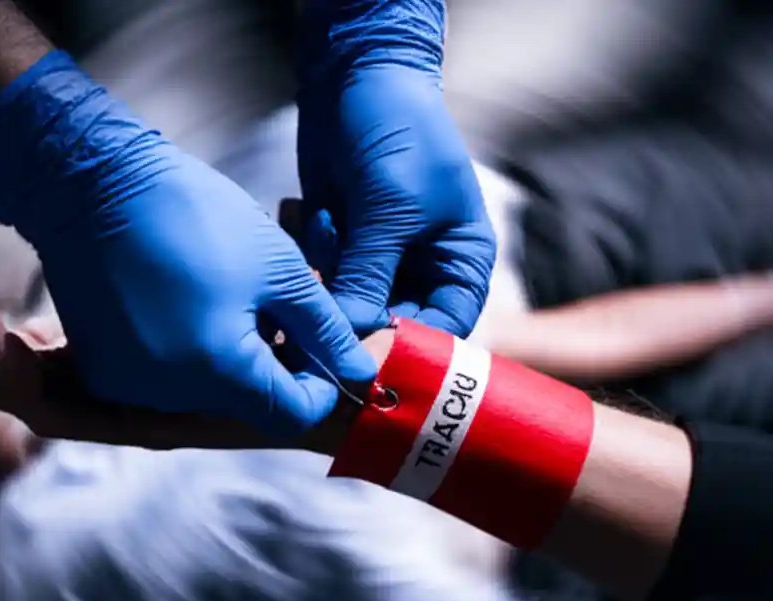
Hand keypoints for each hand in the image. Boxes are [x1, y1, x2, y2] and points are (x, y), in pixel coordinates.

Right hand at [0, 52, 373, 433]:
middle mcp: (168, 394)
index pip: (293, 413)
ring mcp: (129, 386)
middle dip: (277, 364)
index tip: (322, 341)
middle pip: (249, 403)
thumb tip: (362, 370)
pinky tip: (193, 303)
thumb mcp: (280, 269)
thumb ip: (326, 330)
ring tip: (236, 298)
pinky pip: (164, 380)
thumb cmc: (194, 216)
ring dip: (233, 359)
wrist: (94, 182)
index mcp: (219, 371)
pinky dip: (189, 354)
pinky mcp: (103, 368)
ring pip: (207, 393)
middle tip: (282, 308)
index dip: (320, 382)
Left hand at [297, 1, 495, 336]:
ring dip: (330, 275)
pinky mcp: (339, 242)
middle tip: (324, 314)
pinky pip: (321, 275)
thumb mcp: (390, 207)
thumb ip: (371, 273)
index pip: (447, 327)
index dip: (414, 348)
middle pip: (393, 325)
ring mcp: (378, 256)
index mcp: (461, 260)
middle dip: (358, 316)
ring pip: (350, 303)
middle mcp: (423, 267)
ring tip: (329, 224)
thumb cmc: (398, 132)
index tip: (371, 353)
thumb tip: (348, 334)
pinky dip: (311, 251)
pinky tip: (312, 210)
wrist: (354, 75)